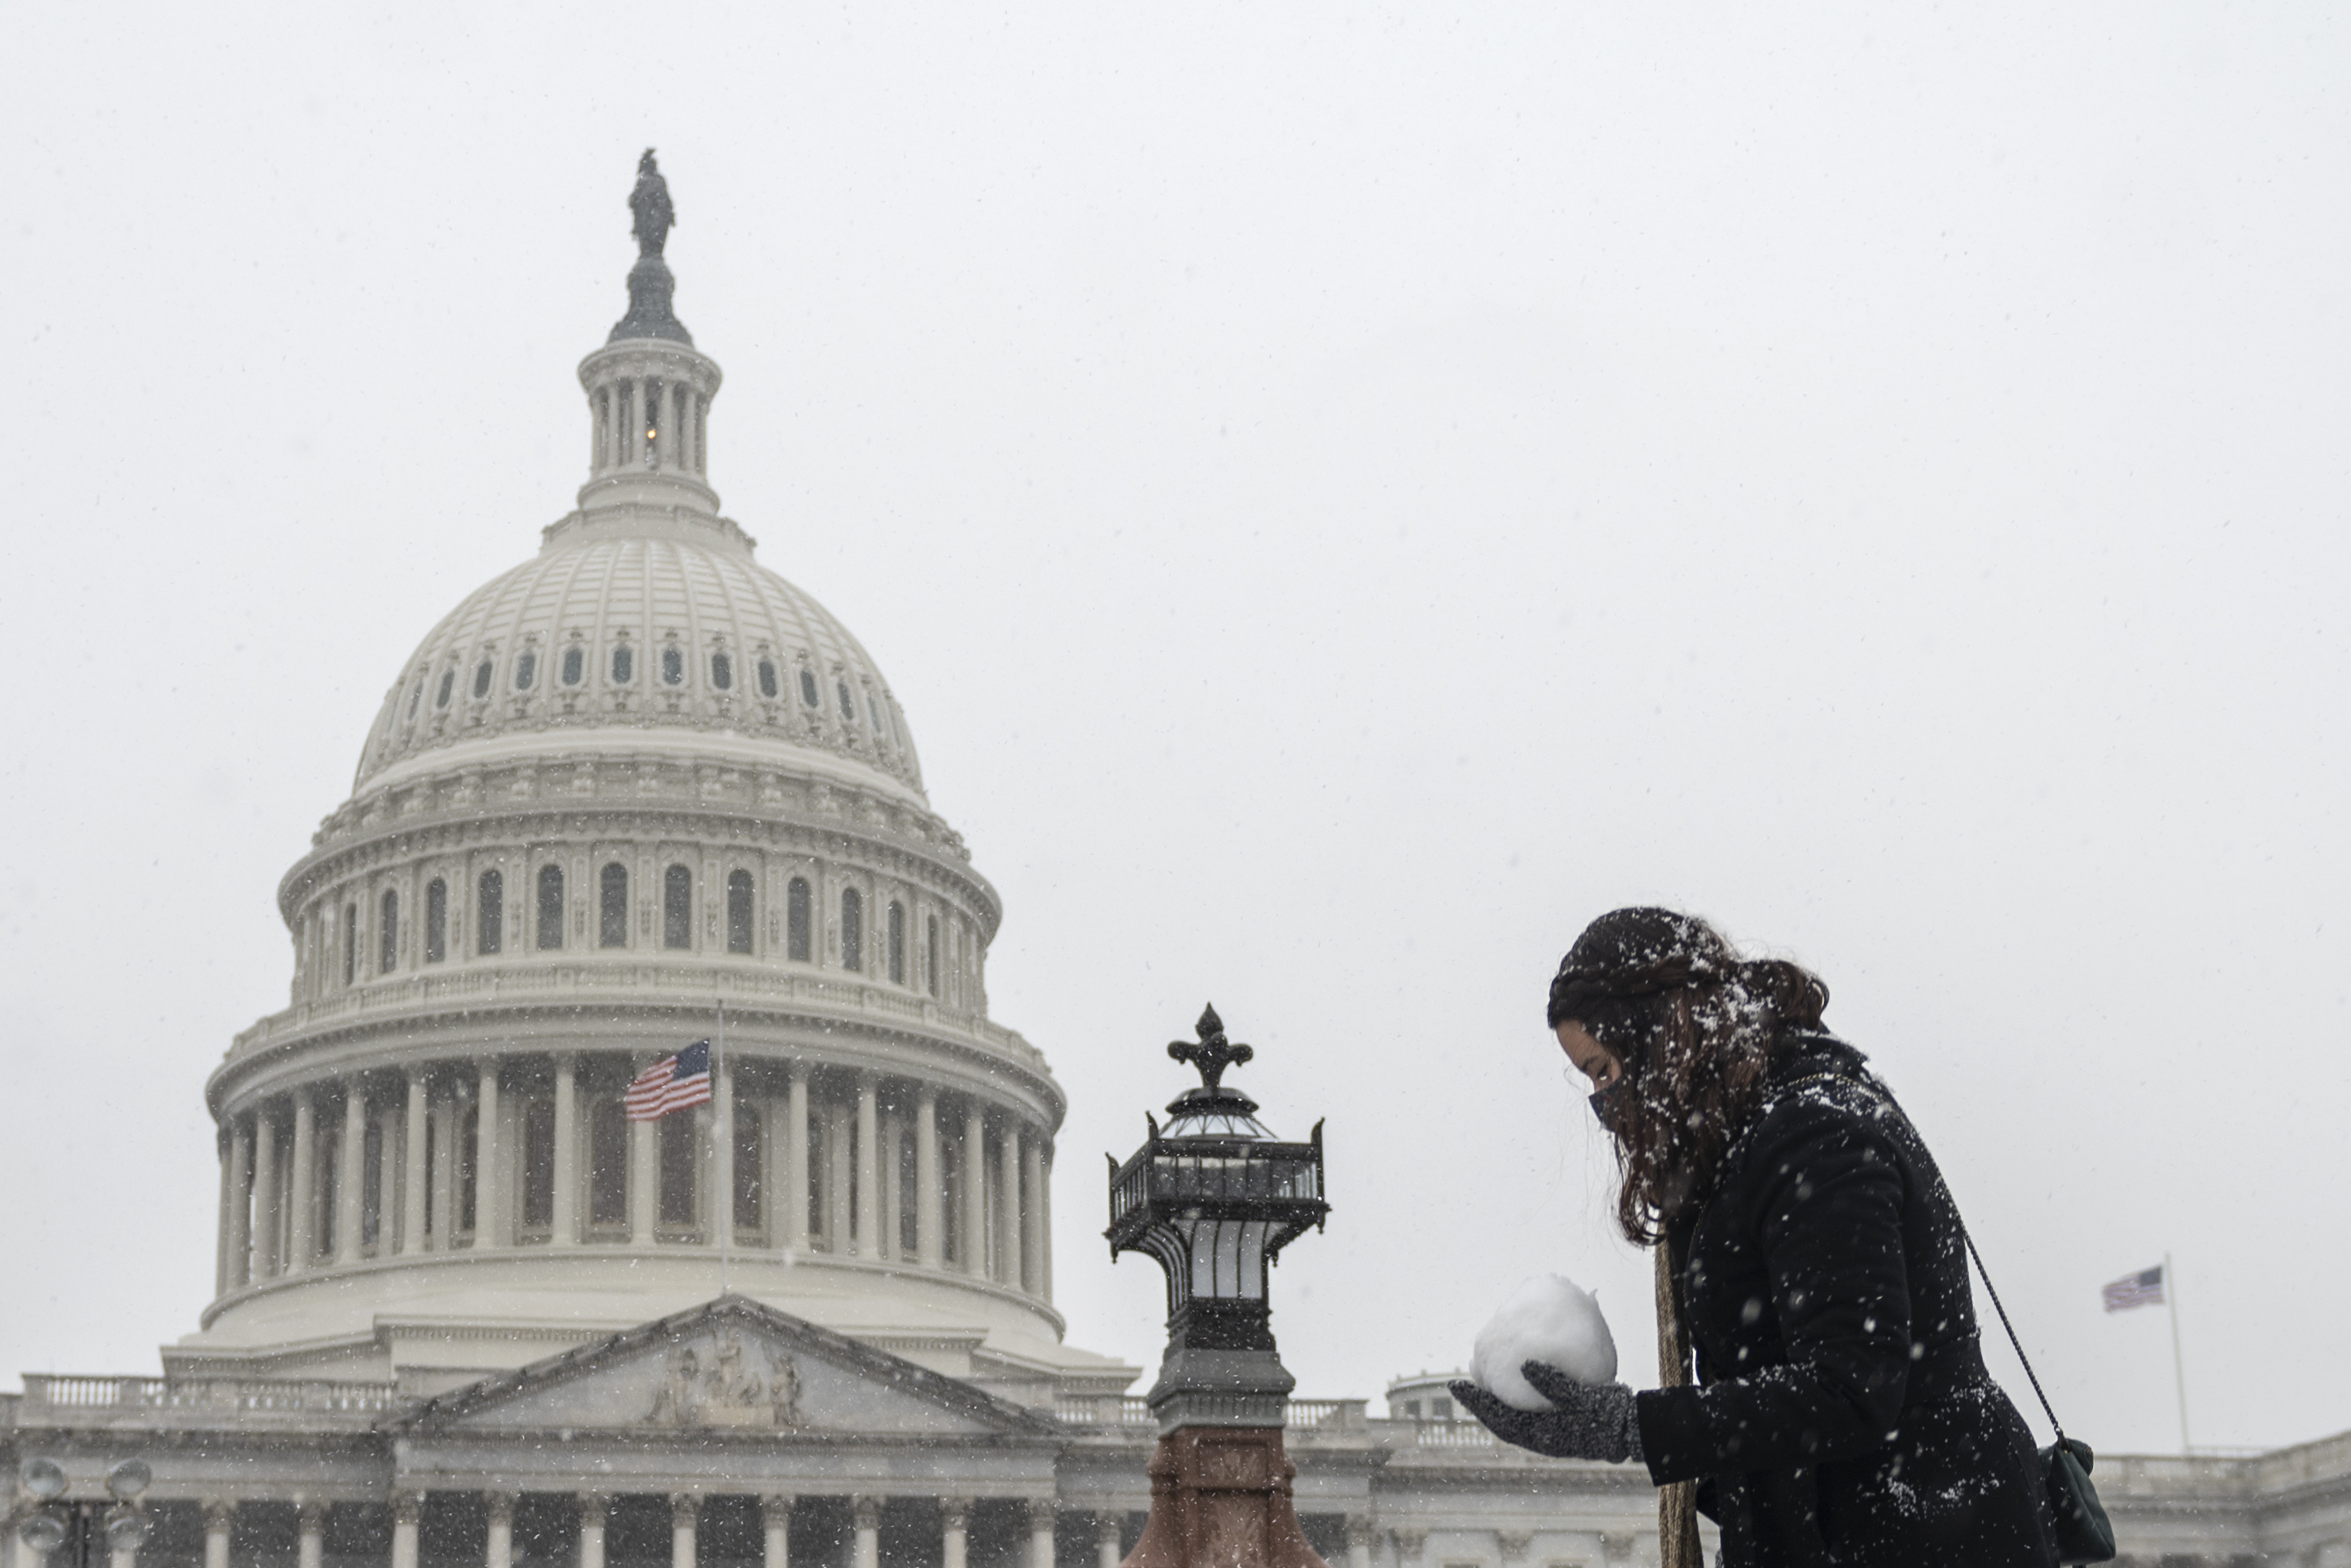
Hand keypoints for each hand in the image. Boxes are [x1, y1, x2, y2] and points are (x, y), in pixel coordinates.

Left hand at [1449, 1362, 1642, 1463]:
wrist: (1634, 1430)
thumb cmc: (1607, 1416)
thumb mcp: (1580, 1398)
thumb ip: (1552, 1382)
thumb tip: (1524, 1365)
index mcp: (1540, 1435)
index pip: (1499, 1419)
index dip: (1476, 1402)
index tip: (1456, 1385)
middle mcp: (1541, 1436)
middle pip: (1501, 1420)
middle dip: (1481, 1402)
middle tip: (1462, 1382)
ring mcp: (1551, 1430)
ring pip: (1514, 1417)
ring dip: (1497, 1401)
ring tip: (1484, 1379)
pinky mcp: (1561, 1421)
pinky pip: (1530, 1410)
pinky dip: (1518, 1397)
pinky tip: (1517, 1380)